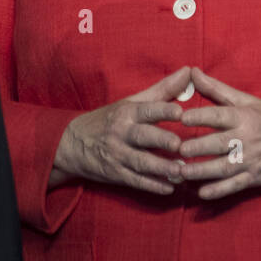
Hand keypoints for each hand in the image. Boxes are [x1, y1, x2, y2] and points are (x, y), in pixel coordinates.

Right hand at [51, 67, 188, 193]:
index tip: (180, 113)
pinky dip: (152, 186)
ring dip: (161, 168)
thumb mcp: (130, 102)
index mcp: (127, 113)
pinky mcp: (115, 174)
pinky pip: (135, 181)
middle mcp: (121, 133)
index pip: (146, 110)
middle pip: (142, 136)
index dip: (163, 111)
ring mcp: (117, 155)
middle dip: (161, 141)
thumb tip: (189, 71)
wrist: (71, 144)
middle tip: (179, 145)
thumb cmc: (108, 119)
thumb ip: (162, 90)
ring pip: (141, 162)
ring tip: (181, 172)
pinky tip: (169, 189)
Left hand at [178, 68, 260, 199]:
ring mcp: (251, 160)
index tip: (182, 118)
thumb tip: (192, 72)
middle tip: (176, 149)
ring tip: (180, 172)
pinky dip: (218, 191)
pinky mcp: (255, 178)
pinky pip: (233, 186)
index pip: (220, 116)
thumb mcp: (247, 101)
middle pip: (218, 144)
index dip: (201, 116)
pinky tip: (201, 193)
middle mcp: (248, 139)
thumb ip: (217, 89)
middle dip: (196, 147)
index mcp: (245, 117)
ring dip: (200, 172)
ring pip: (222, 168)